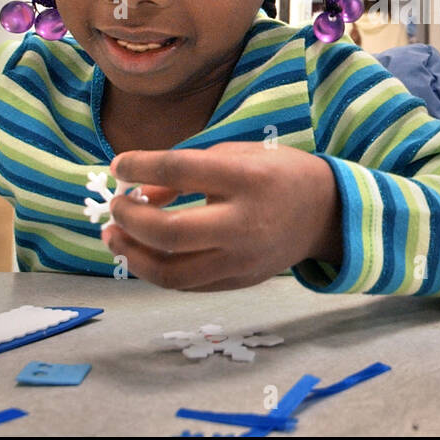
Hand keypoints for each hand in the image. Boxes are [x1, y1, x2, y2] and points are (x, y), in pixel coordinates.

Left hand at [101, 142, 341, 291]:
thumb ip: (189, 168)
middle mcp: (244, 223)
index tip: (119, 165)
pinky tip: (142, 254)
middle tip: (115, 206)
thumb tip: (142, 192)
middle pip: (169, 232)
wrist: (325, 212)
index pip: (178, 171)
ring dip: (132, 255)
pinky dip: (156, 270)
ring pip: (171, 272)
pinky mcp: (240, 281)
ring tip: (115, 237)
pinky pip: (186, 284)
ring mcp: (242, 259)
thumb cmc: (276, 174)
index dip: (139, 166)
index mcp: (246, 179)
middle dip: (129, 218)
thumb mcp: (237, 155)